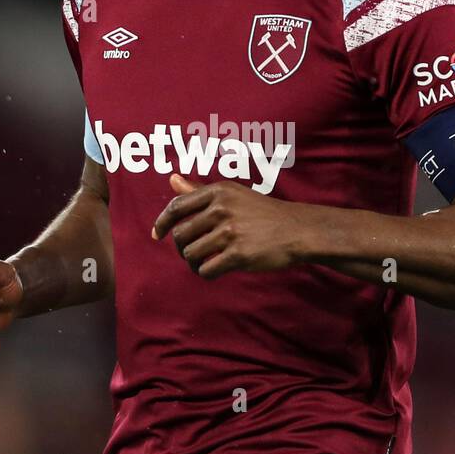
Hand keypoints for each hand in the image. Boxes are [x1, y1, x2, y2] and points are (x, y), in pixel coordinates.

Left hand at [151, 174, 301, 278]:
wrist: (297, 230)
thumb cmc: (263, 213)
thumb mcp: (233, 194)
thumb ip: (199, 190)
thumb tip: (172, 179)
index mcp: (218, 192)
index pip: (176, 207)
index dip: (162, 223)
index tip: (157, 235)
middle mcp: (221, 209)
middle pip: (181, 234)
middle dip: (181, 248)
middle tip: (192, 253)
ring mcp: (230, 232)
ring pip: (191, 254)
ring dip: (193, 263)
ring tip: (203, 263)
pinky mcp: (238, 255)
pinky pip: (206, 269)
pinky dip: (206, 274)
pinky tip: (214, 271)